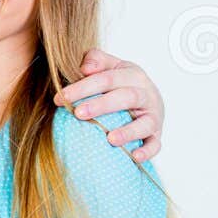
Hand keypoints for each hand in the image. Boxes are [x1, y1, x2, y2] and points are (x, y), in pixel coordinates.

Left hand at [54, 48, 163, 162]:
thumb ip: (95, 60)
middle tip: (78, 114)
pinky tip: (134, 157)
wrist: (146, 97)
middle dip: (102, 105)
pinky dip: (147, 150)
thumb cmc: (119, 83)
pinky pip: (156, 143)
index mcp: (132, 75)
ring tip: (110, 139)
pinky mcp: (156, 134)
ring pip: (146, 123)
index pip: (107, 78)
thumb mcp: (108, 66)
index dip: (84, 87)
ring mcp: (153, 115)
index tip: (61, 97)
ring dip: (129, 132)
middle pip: (127, 97)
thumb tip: (85, 67)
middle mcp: (146, 94)